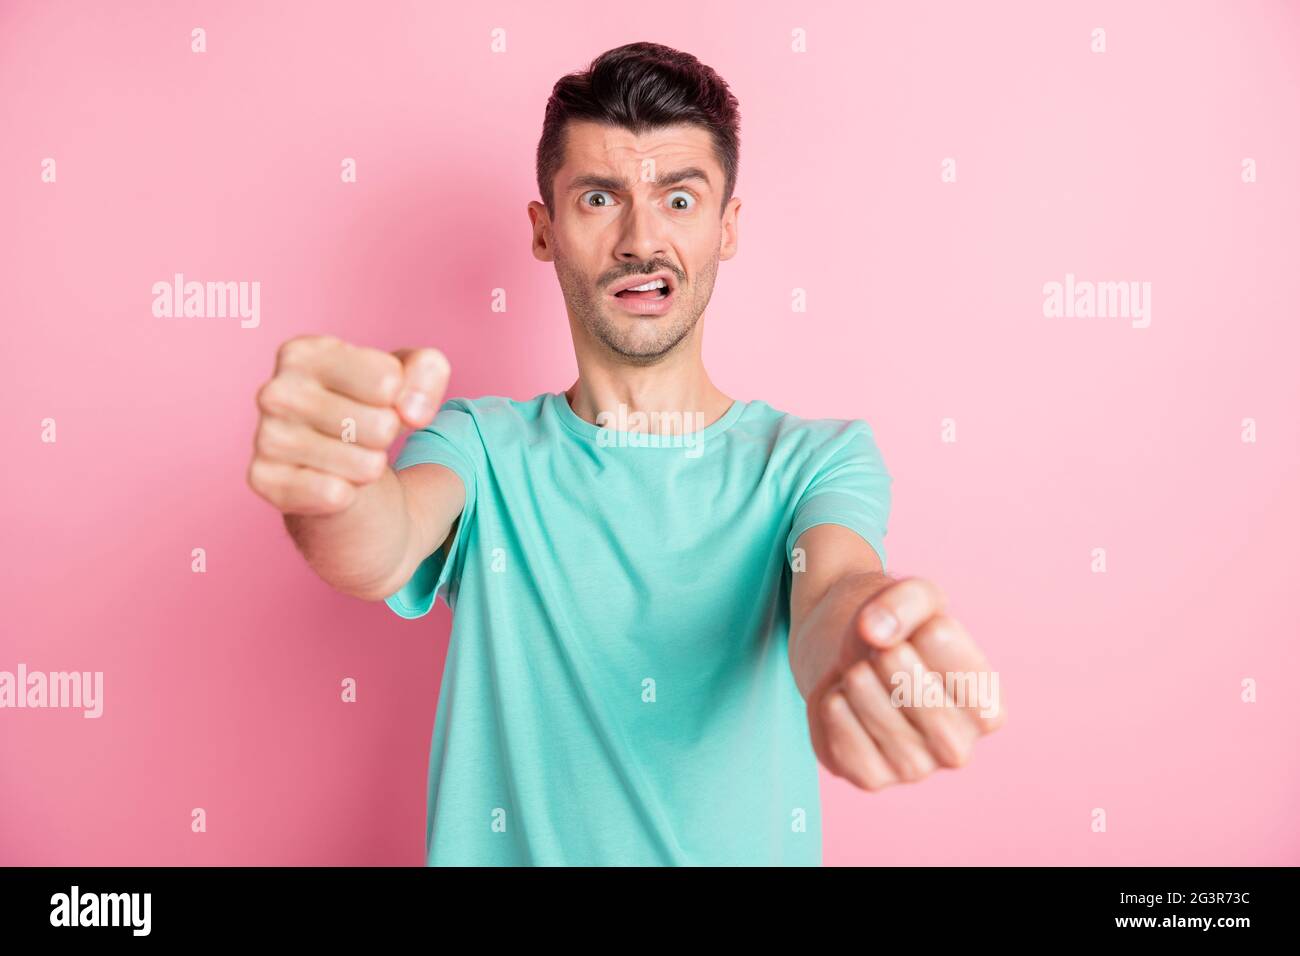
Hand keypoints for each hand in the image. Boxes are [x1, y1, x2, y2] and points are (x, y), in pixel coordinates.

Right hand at [247, 335, 449, 515]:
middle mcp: (276, 392)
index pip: (389, 382)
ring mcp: (266, 438)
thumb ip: (428, 370)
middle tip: (364, 433)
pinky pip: (335, 495)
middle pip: (382, 426)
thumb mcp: (408, 375)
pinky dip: (348, 495)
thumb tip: (412, 411)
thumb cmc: (369, 406)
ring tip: (351, 455)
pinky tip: (335, 484)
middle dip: (388, 435)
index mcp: (304, 353)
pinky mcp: (266, 482)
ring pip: (366, 465)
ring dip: (372, 467)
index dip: (400, 396)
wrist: (335, 463)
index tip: (381, 397)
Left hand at [806, 577, 1005, 790]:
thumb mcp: (915, 596)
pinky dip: (832, 706)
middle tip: (880, 654)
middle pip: (909, 684)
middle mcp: (958, 748)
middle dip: (883, 654)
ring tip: (861, 675)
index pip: (948, 650)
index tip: (916, 635)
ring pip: (871, 707)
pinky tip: (844, 701)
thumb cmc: (897, 633)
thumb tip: (876, 633)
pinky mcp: (870, 777)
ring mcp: (914, 769)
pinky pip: (841, 738)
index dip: (920, 628)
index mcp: (987, 707)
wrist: (848, 657)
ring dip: (854, 677)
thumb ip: (906, 601)